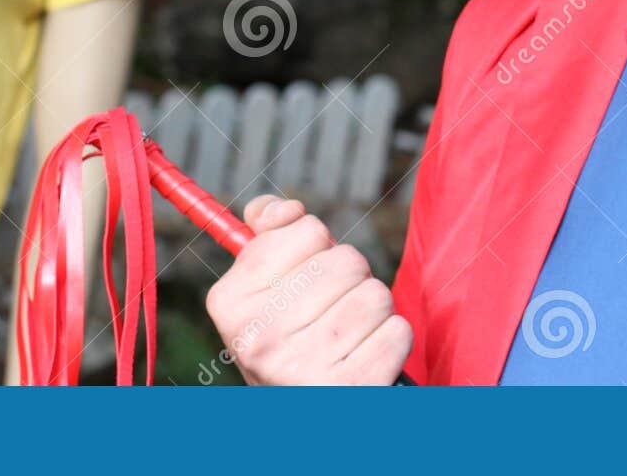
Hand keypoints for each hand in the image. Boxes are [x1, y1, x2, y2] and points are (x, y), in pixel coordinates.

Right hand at [205, 195, 411, 384]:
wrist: (297, 417)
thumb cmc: (287, 343)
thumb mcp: (259, 294)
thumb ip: (267, 237)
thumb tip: (285, 209)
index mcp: (229, 302)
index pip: (307, 229)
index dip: (318, 249)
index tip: (304, 279)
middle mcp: (258, 336)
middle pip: (348, 260)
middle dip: (350, 280)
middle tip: (331, 311)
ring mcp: (302, 367)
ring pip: (376, 294)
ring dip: (373, 311)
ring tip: (349, 336)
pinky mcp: (347, 391)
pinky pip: (397, 332)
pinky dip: (391, 341)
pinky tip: (366, 357)